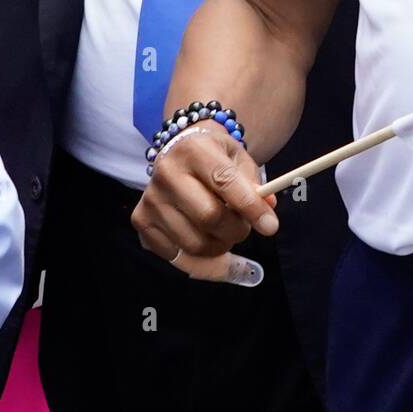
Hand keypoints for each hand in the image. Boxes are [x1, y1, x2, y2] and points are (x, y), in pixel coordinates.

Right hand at [132, 124, 278, 280]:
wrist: (181, 151)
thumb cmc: (215, 157)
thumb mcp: (239, 159)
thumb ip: (254, 184)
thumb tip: (268, 210)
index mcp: (195, 150)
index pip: (224, 182)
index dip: (250, 207)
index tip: (271, 227)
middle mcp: (167, 172)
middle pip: (209, 217)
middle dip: (237, 231)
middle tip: (245, 228)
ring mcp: (151, 198)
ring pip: (194, 243)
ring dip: (221, 247)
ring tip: (227, 232)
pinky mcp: (141, 220)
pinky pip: (177, 257)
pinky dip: (202, 262)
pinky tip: (209, 244)